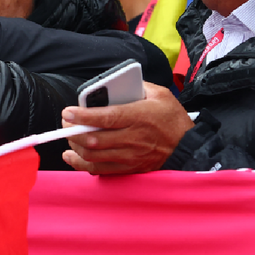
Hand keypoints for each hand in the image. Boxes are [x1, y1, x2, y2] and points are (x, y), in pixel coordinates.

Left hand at [61, 82, 193, 173]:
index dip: (82, 116)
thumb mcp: (160, 94)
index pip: (105, 118)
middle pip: (94, 140)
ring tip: (69, 137)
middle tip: (66, 123)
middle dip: (73, 132)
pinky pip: (101, 170)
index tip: (68, 112)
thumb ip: (137, 86)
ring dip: (75, 147)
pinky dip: (82, 164)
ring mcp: (130, 156)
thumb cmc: (173, 118)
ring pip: (94, 156)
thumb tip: (115, 84)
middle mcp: (132, 138)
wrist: (188, 145)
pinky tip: (73, 156)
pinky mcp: (129, 168)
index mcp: (138, 116)